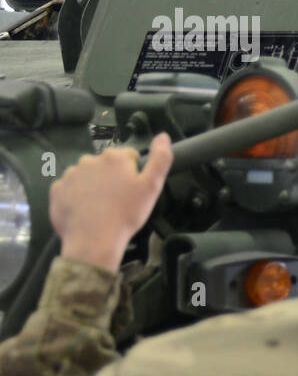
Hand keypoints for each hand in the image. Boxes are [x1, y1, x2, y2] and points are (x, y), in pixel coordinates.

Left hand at [51, 133, 173, 272]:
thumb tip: (163, 136)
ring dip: (94, 186)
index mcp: (114, 158)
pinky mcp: (56, 190)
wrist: (93, 240)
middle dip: (112, 178)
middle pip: (106, 165)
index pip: (128, 156)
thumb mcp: (152, 187)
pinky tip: (84, 211)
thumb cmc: (127, 214)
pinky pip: (69, 188)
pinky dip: (76, 196)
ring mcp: (70, 175)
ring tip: (101, 207)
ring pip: (87, 175)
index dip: (134, 173)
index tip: (134, 190)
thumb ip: (161, 159)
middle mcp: (89, 160)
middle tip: (118, 201)